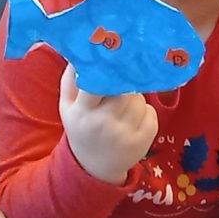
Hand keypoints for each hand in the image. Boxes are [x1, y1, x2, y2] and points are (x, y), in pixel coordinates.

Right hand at [59, 70, 159, 185]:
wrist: (94, 166)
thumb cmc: (81, 127)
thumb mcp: (67, 106)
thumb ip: (71, 78)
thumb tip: (82, 51)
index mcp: (83, 111)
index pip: (97, 84)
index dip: (107, 71)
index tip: (112, 62)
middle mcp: (104, 124)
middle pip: (123, 90)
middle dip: (123, 84)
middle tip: (119, 85)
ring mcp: (125, 134)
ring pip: (139, 100)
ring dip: (135, 97)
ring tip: (124, 105)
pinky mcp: (142, 142)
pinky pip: (151, 112)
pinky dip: (146, 111)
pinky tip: (134, 118)